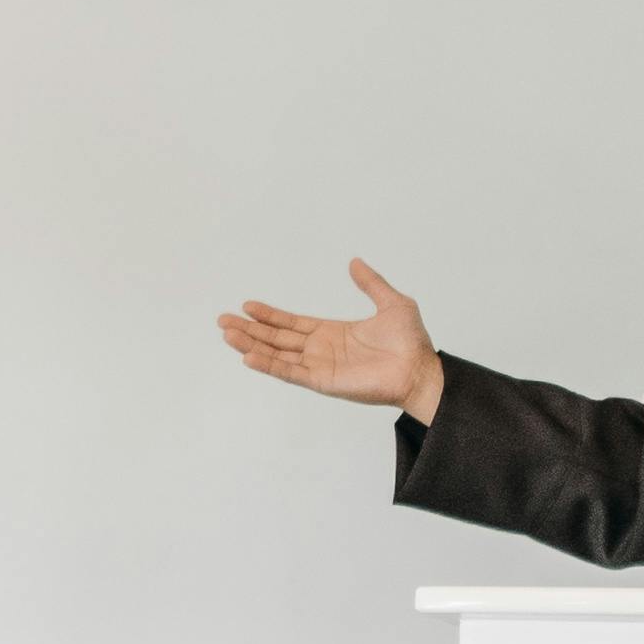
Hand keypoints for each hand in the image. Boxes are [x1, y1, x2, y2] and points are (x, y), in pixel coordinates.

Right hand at [219, 263, 444, 427]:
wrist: (420, 369)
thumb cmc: (411, 342)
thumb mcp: (392, 302)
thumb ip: (370, 283)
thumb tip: (355, 262)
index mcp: (332, 333)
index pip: (292, 323)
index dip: (270, 315)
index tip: (247, 306)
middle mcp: (321, 350)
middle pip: (277, 338)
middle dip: (250, 329)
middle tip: (223, 320)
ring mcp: (320, 366)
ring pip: (277, 354)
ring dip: (251, 345)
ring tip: (227, 335)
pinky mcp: (323, 381)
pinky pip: (290, 372)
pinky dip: (269, 365)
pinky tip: (249, 356)